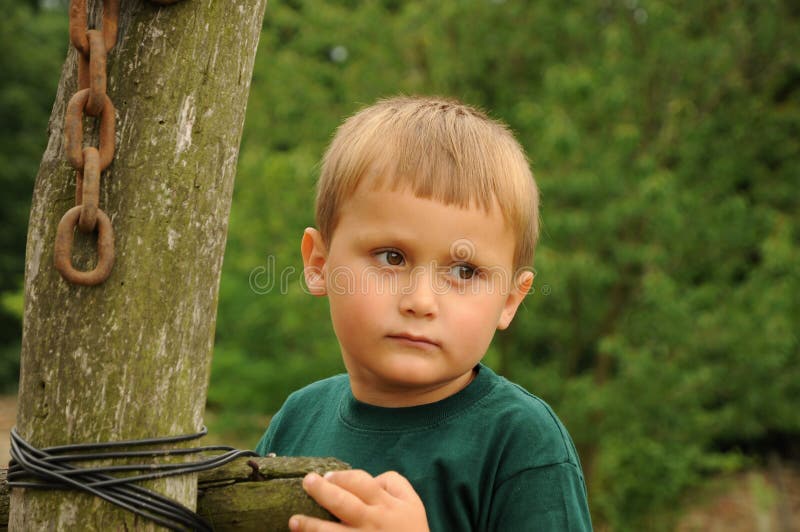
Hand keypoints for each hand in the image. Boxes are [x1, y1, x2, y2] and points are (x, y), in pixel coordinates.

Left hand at [289, 469, 429, 530]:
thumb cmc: (412, 531)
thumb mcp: (412, 503)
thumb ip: (394, 484)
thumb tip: (371, 478)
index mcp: (386, 505)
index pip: (361, 483)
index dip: (342, 477)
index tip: (326, 475)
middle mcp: (374, 522)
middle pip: (343, 503)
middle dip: (322, 491)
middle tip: (307, 482)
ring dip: (312, 526)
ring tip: (294, 521)